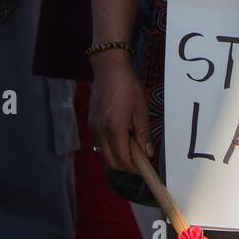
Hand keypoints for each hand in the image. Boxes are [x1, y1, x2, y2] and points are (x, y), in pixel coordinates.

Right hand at [87, 51, 151, 173]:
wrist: (108, 70)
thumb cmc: (128, 87)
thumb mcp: (141, 110)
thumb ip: (144, 134)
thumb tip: (148, 153)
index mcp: (114, 129)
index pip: (122, 160)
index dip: (134, 168)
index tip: (145, 167)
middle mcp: (100, 132)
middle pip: (111, 161)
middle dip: (126, 166)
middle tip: (140, 161)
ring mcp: (93, 128)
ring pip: (104, 154)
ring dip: (117, 157)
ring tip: (132, 148)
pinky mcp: (91, 123)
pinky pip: (100, 143)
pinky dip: (110, 147)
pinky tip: (121, 137)